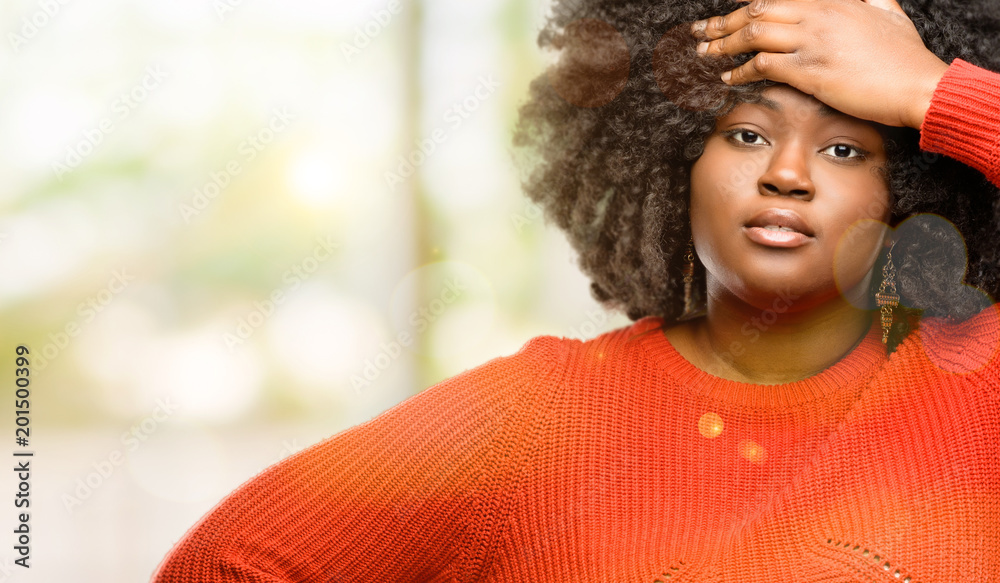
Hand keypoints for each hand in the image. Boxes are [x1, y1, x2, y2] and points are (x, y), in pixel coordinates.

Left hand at [690, 0, 951, 128]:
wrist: (917, 85)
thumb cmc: (905, 57)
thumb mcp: (890, 15)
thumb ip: (873, 2)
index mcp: (833, 1)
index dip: (746, 6)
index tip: (726, 14)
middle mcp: (818, 15)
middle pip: (757, 12)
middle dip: (723, 23)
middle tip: (700, 32)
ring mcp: (812, 41)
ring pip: (753, 34)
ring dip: (723, 45)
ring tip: (704, 54)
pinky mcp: (809, 70)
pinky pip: (762, 65)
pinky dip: (739, 71)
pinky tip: (727, 79)